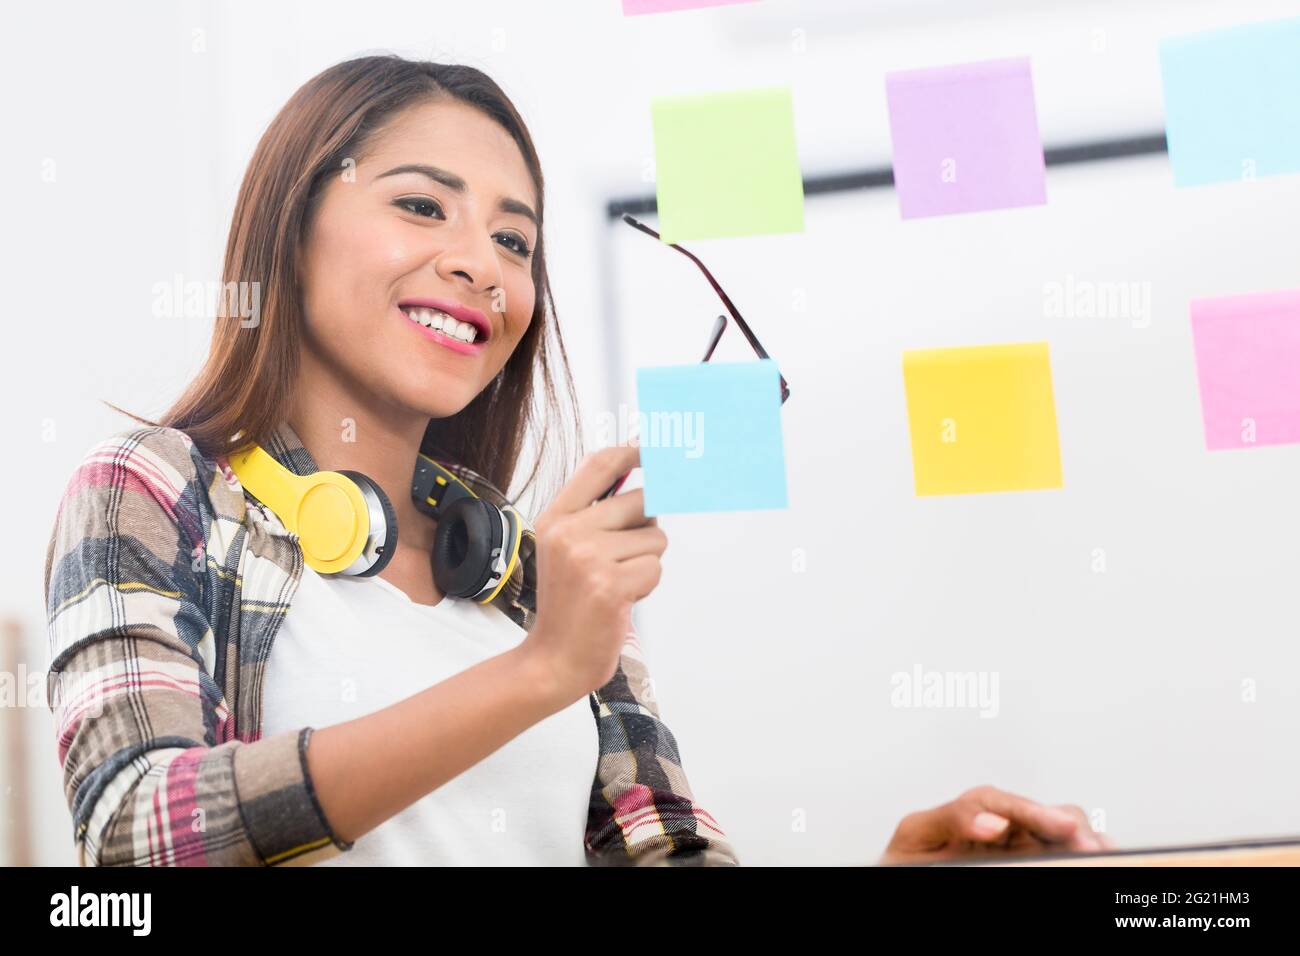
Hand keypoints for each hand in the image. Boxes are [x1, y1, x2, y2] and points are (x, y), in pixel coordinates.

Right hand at [522, 440, 666, 701]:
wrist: (553, 659)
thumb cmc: (570, 605)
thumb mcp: (569, 550)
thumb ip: (600, 515)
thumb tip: (651, 484)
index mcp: (556, 517)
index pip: (601, 465)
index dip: (635, 450)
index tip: (658, 446)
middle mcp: (568, 531)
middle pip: (642, 500)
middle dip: (648, 528)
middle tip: (624, 558)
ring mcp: (588, 557)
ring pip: (655, 538)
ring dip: (646, 562)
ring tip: (616, 584)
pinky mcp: (609, 584)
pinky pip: (654, 568)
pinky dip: (646, 586)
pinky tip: (619, 601)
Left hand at [880, 785, 1114, 864]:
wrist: (905, 871)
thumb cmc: (907, 858)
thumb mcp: (916, 835)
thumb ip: (951, 820)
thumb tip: (993, 823)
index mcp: (968, 811)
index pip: (999, 803)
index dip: (1029, 811)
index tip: (1053, 825)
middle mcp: (998, 822)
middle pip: (1041, 812)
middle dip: (1065, 822)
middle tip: (1084, 842)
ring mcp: (1016, 842)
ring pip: (1060, 829)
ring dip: (1081, 836)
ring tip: (1101, 850)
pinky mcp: (1028, 856)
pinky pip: (1059, 849)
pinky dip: (1082, 849)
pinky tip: (1103, 855)